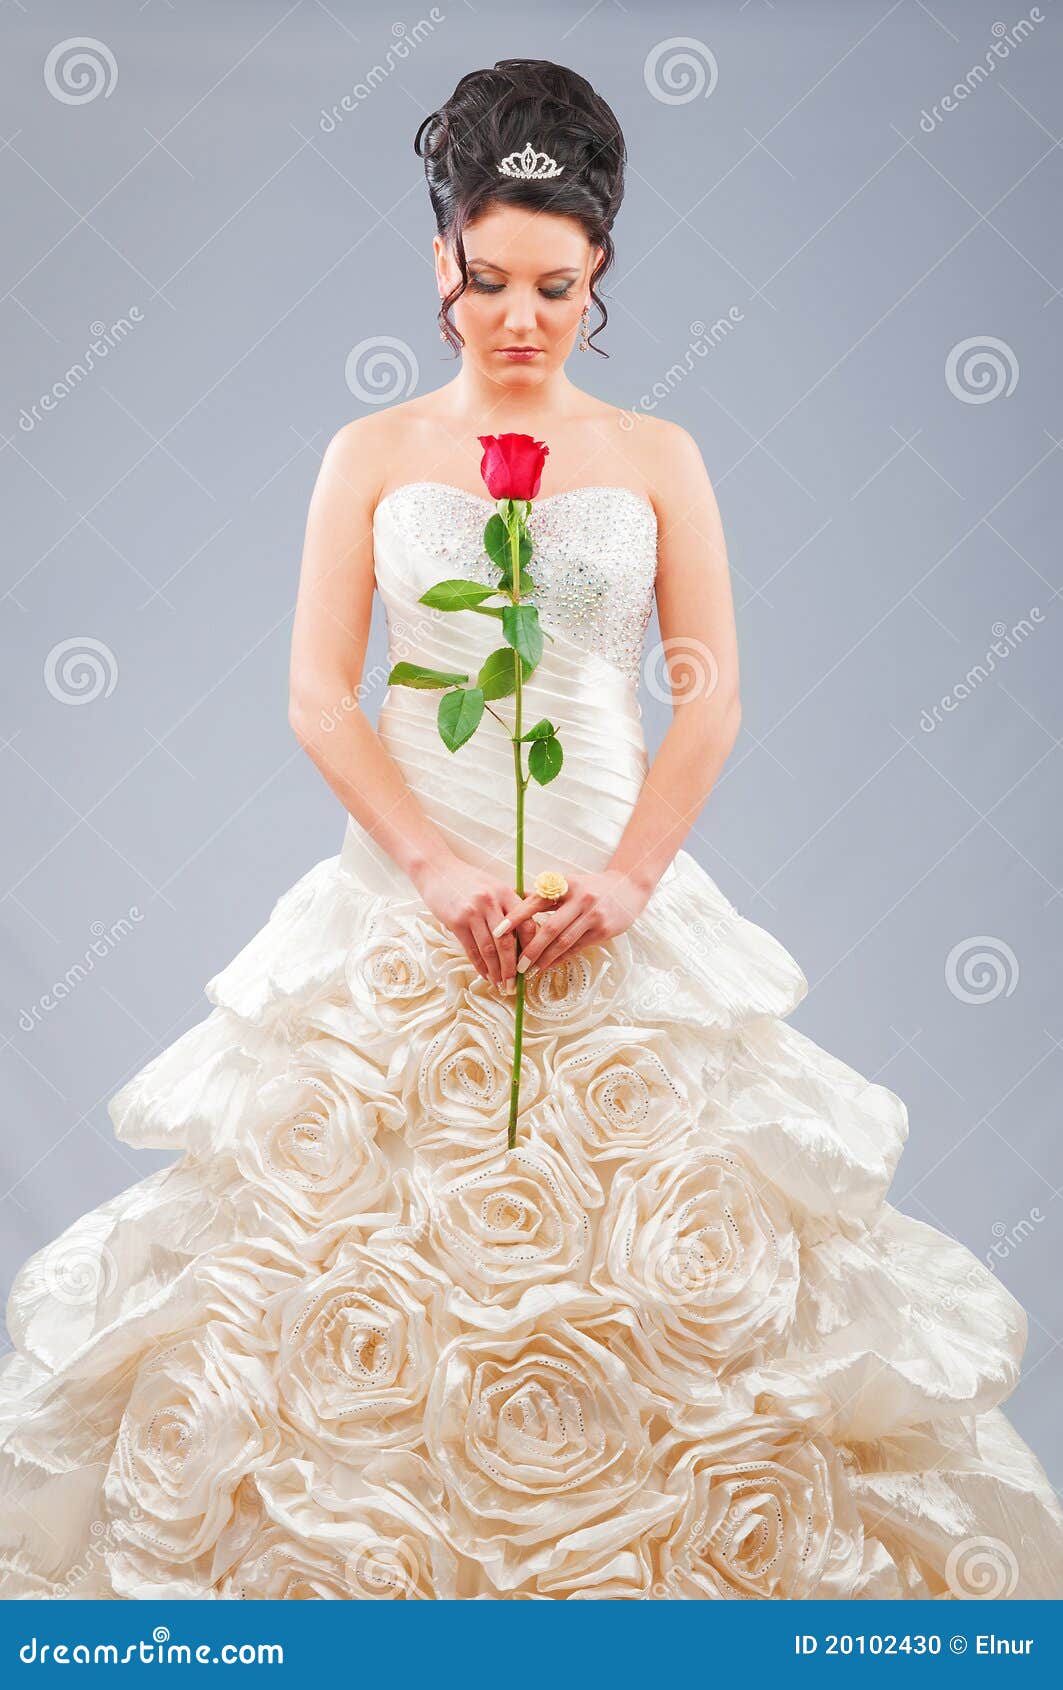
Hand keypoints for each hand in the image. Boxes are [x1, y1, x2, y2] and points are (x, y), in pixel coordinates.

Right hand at [411, 854, 527, 987]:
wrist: (437, 870)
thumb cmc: (468, 881)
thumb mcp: (494, 885)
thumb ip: (512, 904)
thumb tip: (531, 928)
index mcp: (506, 893)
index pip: (526, 925)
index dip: (531, 948)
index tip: (531, 965)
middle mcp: (491, 902)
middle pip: (508, 942)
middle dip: (512, 968)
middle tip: (515, 985)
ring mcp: (473, 912)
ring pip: (489, 949)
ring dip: (496, 971)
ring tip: (501, 985)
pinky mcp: (456, 921)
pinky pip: (471, 949)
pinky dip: (479, 966)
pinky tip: (485, 975)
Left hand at [492, 870, 653, 977]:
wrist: (628, 886)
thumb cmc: (591, 887)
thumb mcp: (568, 884)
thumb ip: (545, 896)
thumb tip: (514, 908)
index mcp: (564, 884)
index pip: (535, 901)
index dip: (516, 917)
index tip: (498, 931)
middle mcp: (579, 898)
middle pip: (549, 927)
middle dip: (531, 948)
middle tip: (516, 964)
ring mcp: (593, 914)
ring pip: (564, 941)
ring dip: (545, 958)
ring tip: (530, 970)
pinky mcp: (603, 929)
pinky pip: (578, 947)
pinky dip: (562, 958)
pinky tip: (549, 965)